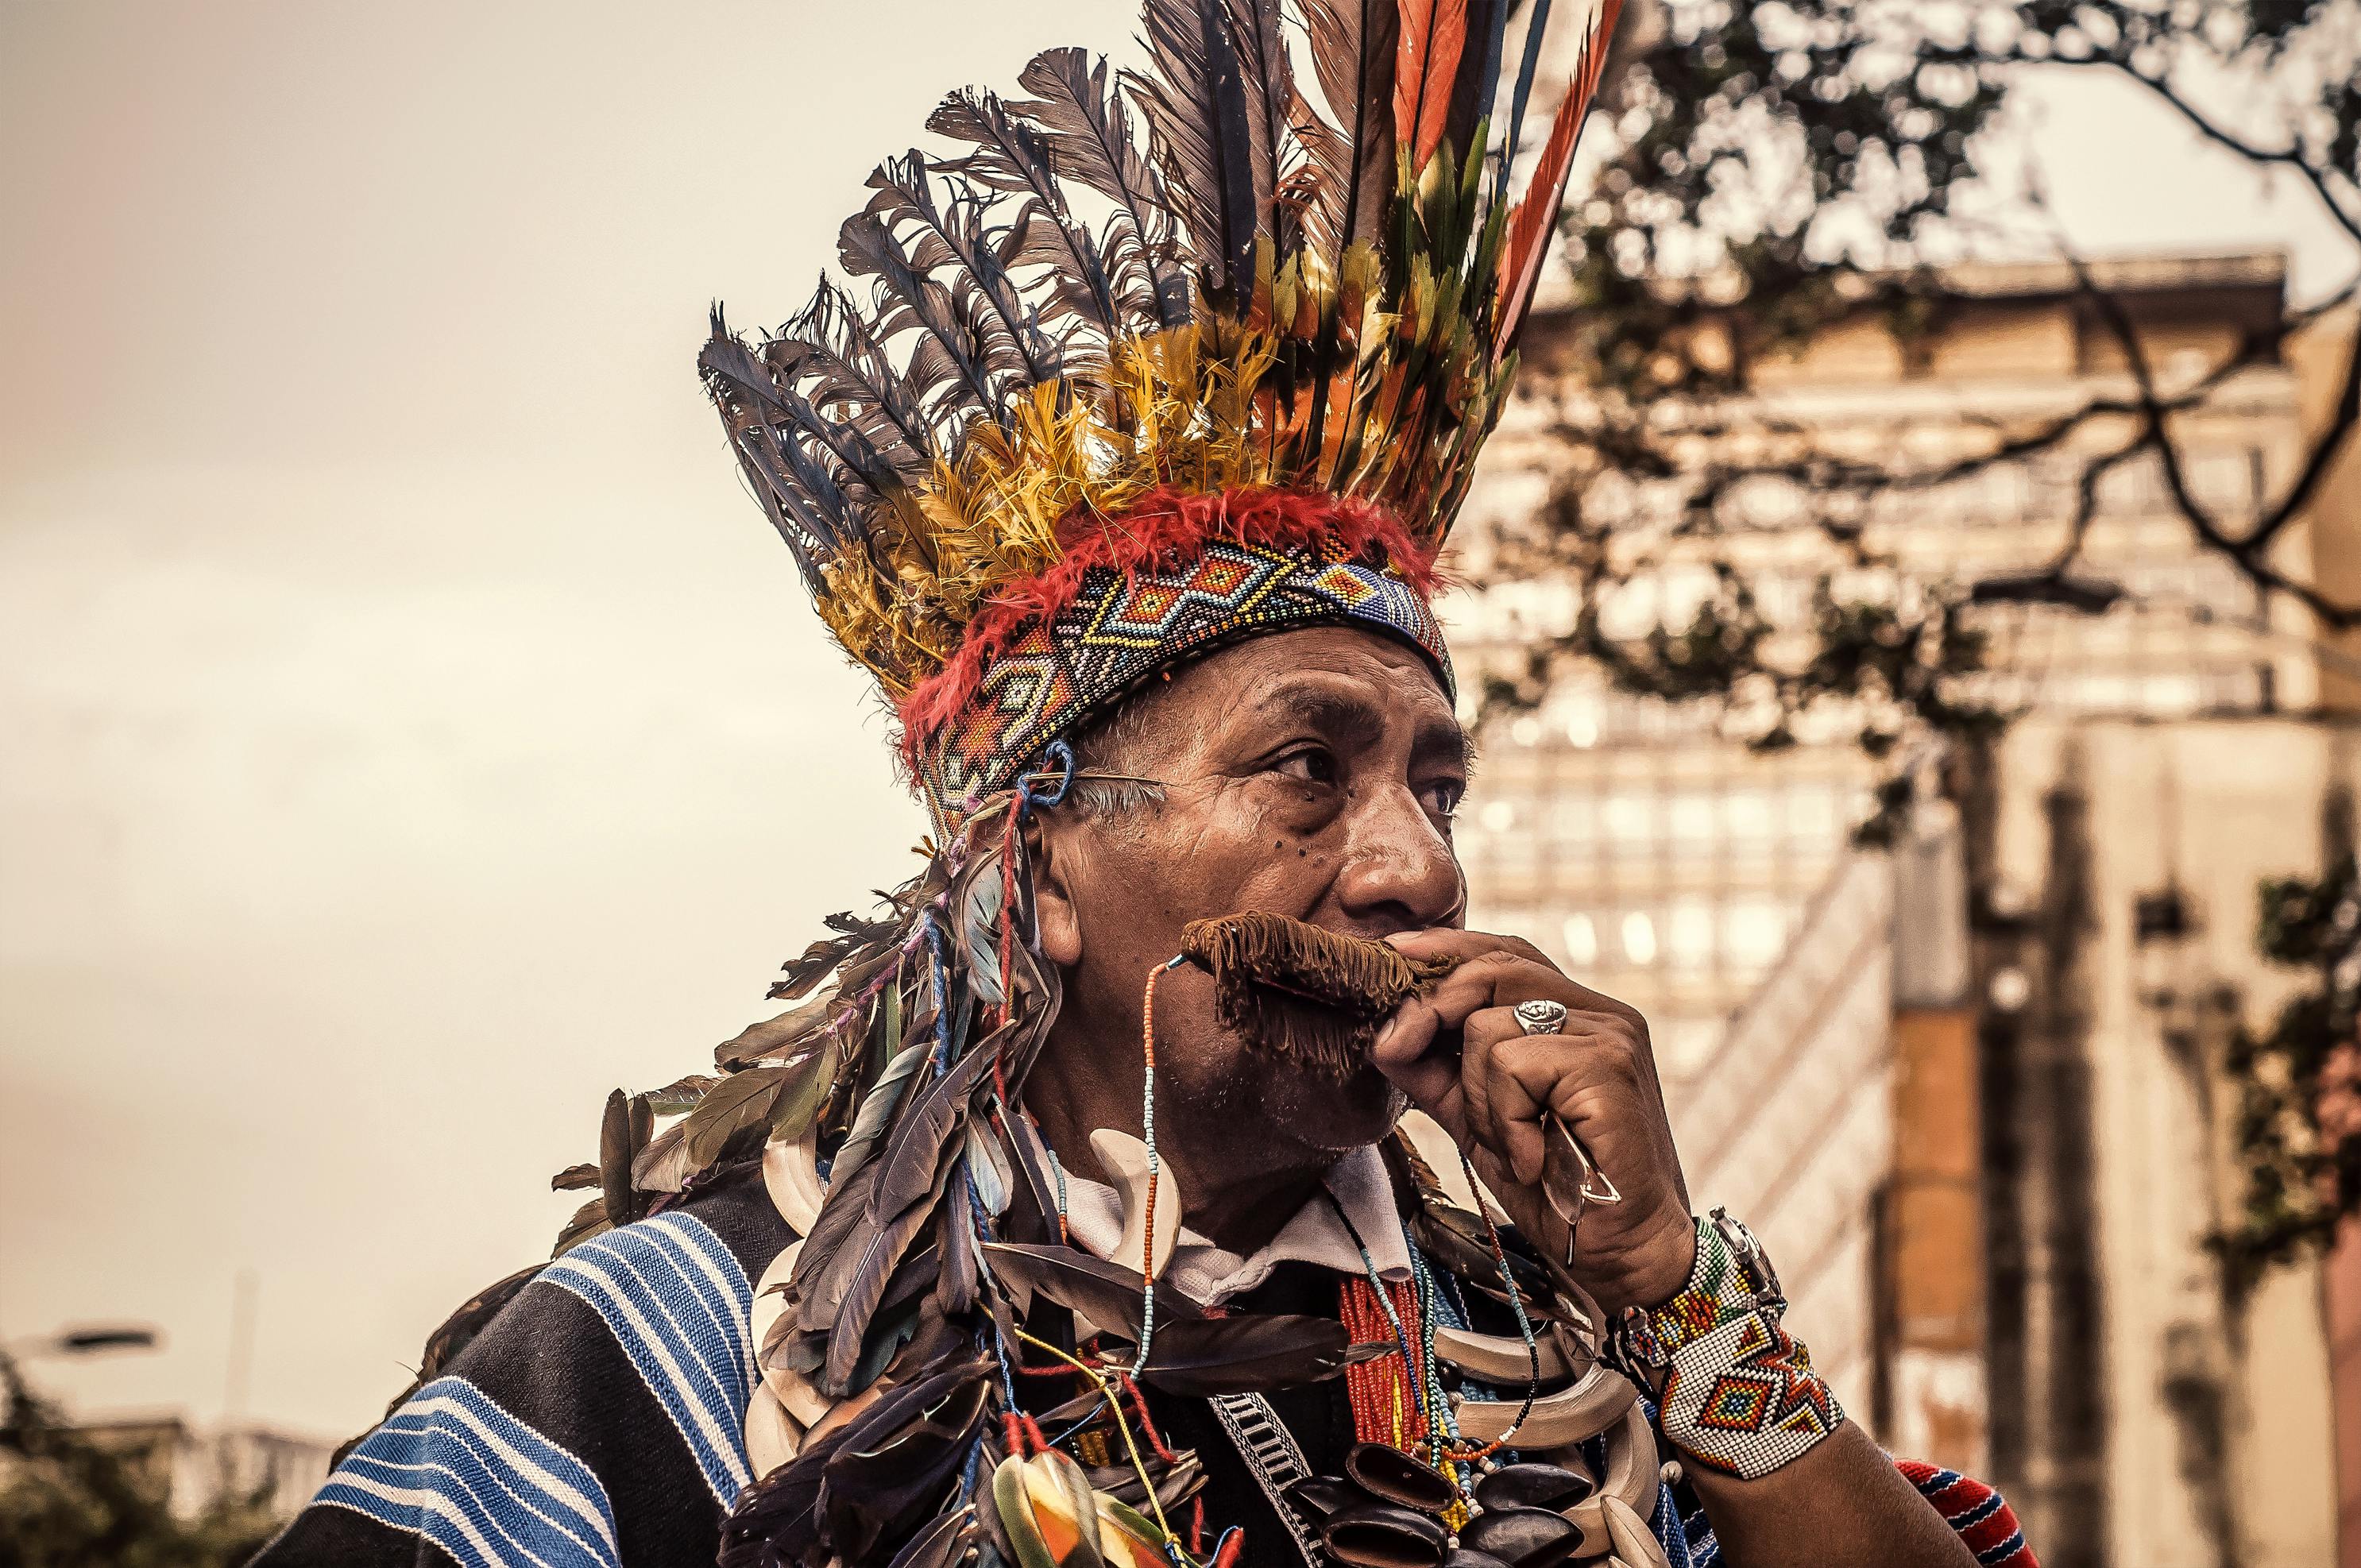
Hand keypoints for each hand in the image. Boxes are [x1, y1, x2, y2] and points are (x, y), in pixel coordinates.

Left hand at [1370, 929, 1697, 1314]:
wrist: (1622, 1252)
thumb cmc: (1560, 1189)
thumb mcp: (1482, 1121)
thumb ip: (1440, 1075)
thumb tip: (1384, 1036)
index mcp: (1576, 1016)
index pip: (1505, 955)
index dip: (1445, 949)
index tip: (1391, 957)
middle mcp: (1600, 1013)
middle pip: (1493, 968)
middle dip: (1430, 1009)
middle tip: (1398, 1052)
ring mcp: (1609, 1034)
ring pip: (1488, 1026)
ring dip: (1480, 1102)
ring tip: (1515, 1148)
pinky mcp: (1608, 1064)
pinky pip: (1513, 1066)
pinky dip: (1506, 1121)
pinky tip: (1534, 1157)